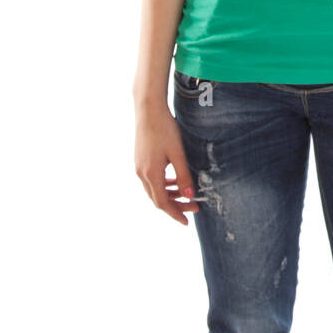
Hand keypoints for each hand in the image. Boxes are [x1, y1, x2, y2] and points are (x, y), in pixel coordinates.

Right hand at [134, 104, 197, 225]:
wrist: (148, 110)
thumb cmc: (165, 129)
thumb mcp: (178, 153)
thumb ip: (184, 176)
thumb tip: (189, 196)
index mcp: (151, 174)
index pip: (162, 203)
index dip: (175, 213)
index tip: (187, 221)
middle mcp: (142, 174)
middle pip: (158, 199)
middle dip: (175, 206)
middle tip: (193, 208)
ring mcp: (139, 167)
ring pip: (154, 190)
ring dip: (170, 195)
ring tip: (186, 195)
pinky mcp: (140, 160)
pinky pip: (151, 180)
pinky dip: (163, 184)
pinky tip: (174, 180)